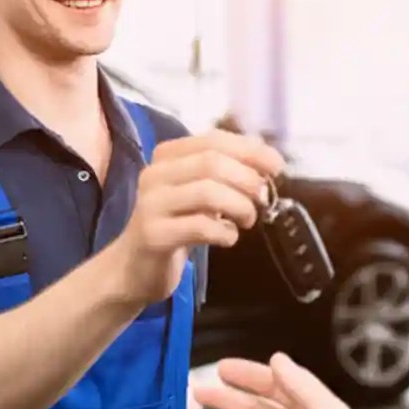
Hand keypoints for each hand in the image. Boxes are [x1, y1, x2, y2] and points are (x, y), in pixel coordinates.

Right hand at [122, 130, 284, 301]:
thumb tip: (266, 161)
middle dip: (248, 179)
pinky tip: (228, 237)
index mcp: (167, 156)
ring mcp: (152, 205)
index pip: (213, 140)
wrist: (133, 268)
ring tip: (248, 219)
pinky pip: (200, 227)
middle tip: (263, 198)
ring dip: (240, 205)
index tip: (276, 166)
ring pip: (207, 192)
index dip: (250, 150)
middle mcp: (155, 174)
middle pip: (212, 163)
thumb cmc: (175, 225)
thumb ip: (224, 174)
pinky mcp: (154, 235)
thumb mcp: (198, 192)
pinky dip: (225, 232)